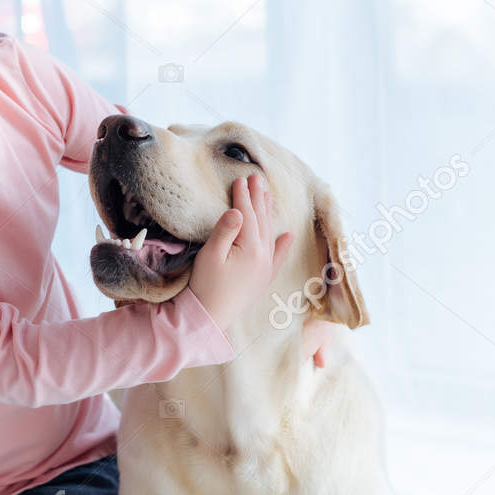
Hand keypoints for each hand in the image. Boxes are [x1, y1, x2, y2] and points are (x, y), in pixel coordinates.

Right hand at [189, 174, 292, 331]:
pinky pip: (277, 258)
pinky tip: (288, 236)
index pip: (248, 215)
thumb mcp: (211, 255)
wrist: (209, 316)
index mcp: (251, 249)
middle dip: (258, 199)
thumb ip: (225, 231)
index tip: (240, 179)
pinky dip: (283, 245)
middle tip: (257, 178)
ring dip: (268, 214)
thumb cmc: (206, 284)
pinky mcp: (263, 279)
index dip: (243, 196)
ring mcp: (265, 268)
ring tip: (267, 196)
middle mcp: (263, 257)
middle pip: (262, 221)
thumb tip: (237, 211)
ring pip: (270, 234)